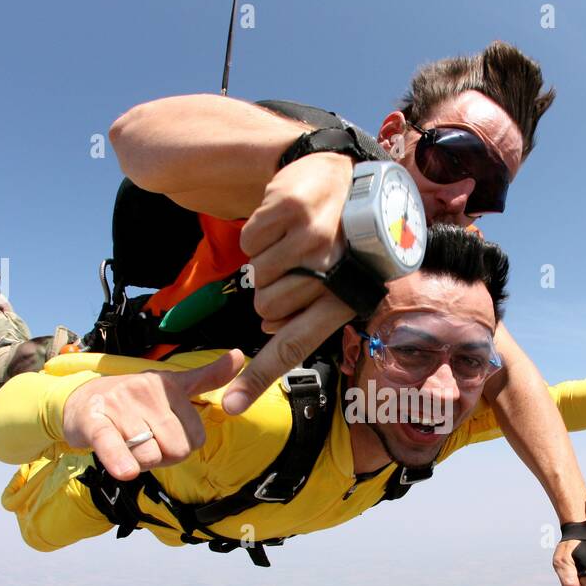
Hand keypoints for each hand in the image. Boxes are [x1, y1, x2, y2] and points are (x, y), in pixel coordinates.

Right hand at [62, 350, 243, 481]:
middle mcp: (145, 392)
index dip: (181, 449)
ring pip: (148, 456)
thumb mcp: (172, 384)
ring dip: (139, 462)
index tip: (164, 438)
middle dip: (163, 458)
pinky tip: (125, 471)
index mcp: (168, 386)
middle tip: (145, 445)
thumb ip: (207, 376)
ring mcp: (119, 405)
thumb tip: (238, 356)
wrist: (80, 401)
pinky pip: (114, 446)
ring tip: (127, 446)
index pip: (195, 438)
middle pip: (175, 450)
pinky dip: (121, 461)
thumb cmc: (133, 399)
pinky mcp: (95, 421)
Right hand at [225, 153, 354, 414]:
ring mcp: (313, 236)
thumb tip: (268, 331)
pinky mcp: (292, 206)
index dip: (259, 377)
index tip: (231, 406)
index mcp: (345, 300)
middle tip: (295, 271)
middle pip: (266, 309)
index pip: (294, 347)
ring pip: (257, 274)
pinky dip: (259, 233)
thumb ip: (308, 313)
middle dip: (270, 294)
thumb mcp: (342, 284)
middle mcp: (331, 271)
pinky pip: (250, 239)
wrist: (354, 179)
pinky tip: (286, 223)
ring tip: (295, 244)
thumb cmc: (348, 243)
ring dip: (267, 261)